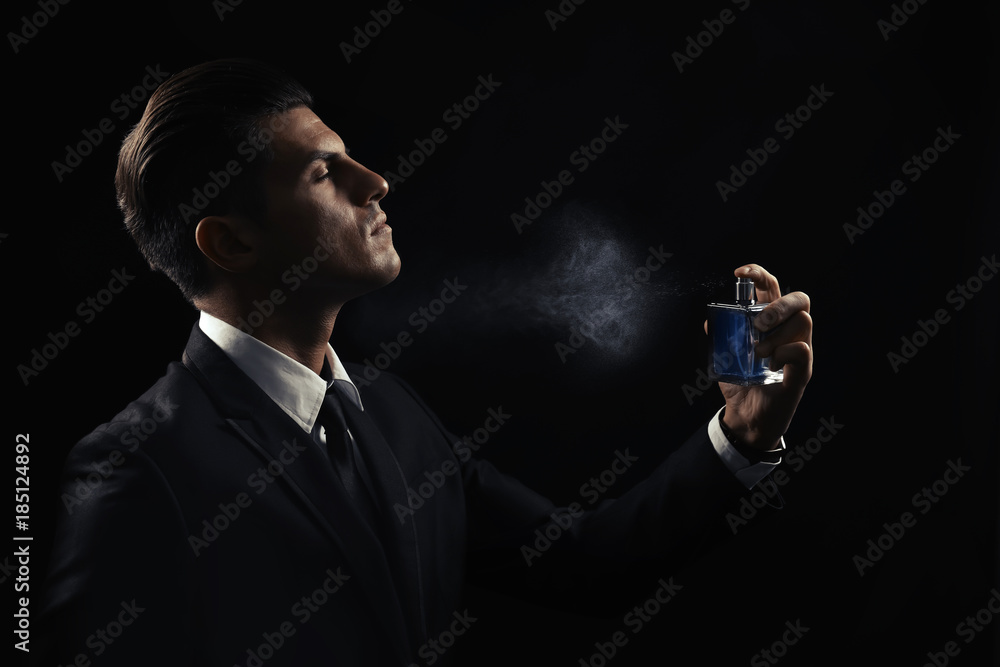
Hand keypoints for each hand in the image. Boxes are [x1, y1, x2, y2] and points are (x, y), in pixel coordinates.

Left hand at [704, 264, 812, 449]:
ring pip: (804, 322)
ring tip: (758, 352)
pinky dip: (781, 353)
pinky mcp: (802, 371)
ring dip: (776, 334)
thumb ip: (719, 337)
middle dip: (777, 305)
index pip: (772, 288)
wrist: (746, 418)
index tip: (740, 274)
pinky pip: (801, 350)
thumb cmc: (740, 383)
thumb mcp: (723, 356)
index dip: (759, 275)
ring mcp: (799, 350)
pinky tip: (768, 366)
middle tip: (757, 324)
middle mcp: (789, 332)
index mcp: (770, 323)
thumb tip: (710, 320)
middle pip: (800, 299)